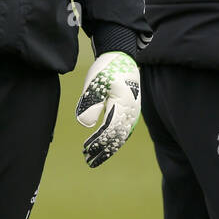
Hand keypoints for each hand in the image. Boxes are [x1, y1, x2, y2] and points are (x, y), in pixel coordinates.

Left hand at [75, 51, 140, 167]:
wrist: (122, 56)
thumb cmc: (107, 69)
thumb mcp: (95, 83)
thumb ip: (90, 103)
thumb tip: (85, 126)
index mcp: (123, 105)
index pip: (110, 130)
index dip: (98, 142)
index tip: (85, 150)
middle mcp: (132, 111)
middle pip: (117, 137)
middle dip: (103, 150)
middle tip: (88, 161)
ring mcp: (133, 112)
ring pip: (121, 136)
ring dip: (108, 148)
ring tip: (94, 158)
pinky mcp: (131, 111)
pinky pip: (124, 131)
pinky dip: (114, 141)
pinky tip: (105, 146)